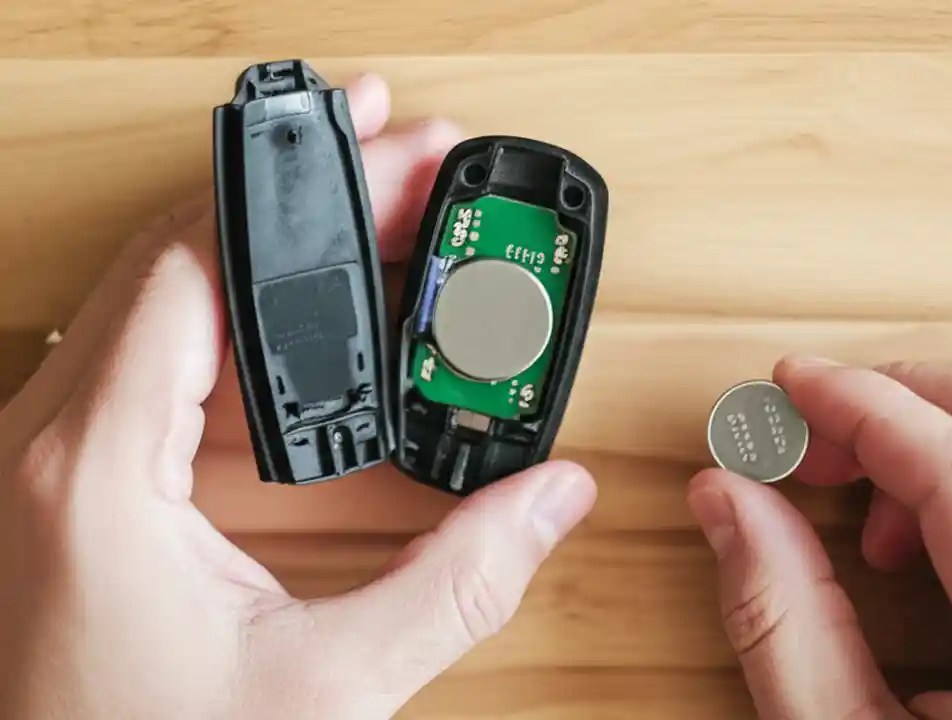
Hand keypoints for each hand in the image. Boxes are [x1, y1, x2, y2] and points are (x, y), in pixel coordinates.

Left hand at [0, 74, 596, 719]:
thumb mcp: (330, 689)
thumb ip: (457, 585)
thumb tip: (548, 499)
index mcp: (96, 471)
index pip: (201, 269)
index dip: (308, 196)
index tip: (393, 155)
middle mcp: (52, 444)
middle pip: (179, 255)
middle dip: (301, 197)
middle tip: (402, 164)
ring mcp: (50, 460)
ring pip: (158, 294)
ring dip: (265, 245)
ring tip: (370, 220)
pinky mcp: (72, 483)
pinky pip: (149, 351)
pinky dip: (233, 311)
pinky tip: (304, 313)